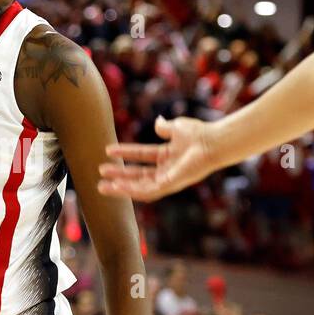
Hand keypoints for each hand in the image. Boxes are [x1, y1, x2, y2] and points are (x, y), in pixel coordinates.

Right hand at [99, 116, 215, 201]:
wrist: (213, 142)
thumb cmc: (200, 134)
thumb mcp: (177, 127)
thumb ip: (165, 127)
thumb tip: (158, 123)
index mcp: (168, 157)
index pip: (141, 156)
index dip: (125, 153)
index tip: (108, 150)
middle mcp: (168, 170)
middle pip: (138, 175)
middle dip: (119, 175)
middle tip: (100, 174)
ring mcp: (168, 179)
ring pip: (140, 187)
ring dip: (121, 187)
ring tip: (102, 185)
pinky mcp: (170, 185)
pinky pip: (147, 191)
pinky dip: (131, 190)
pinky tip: (117, 186)